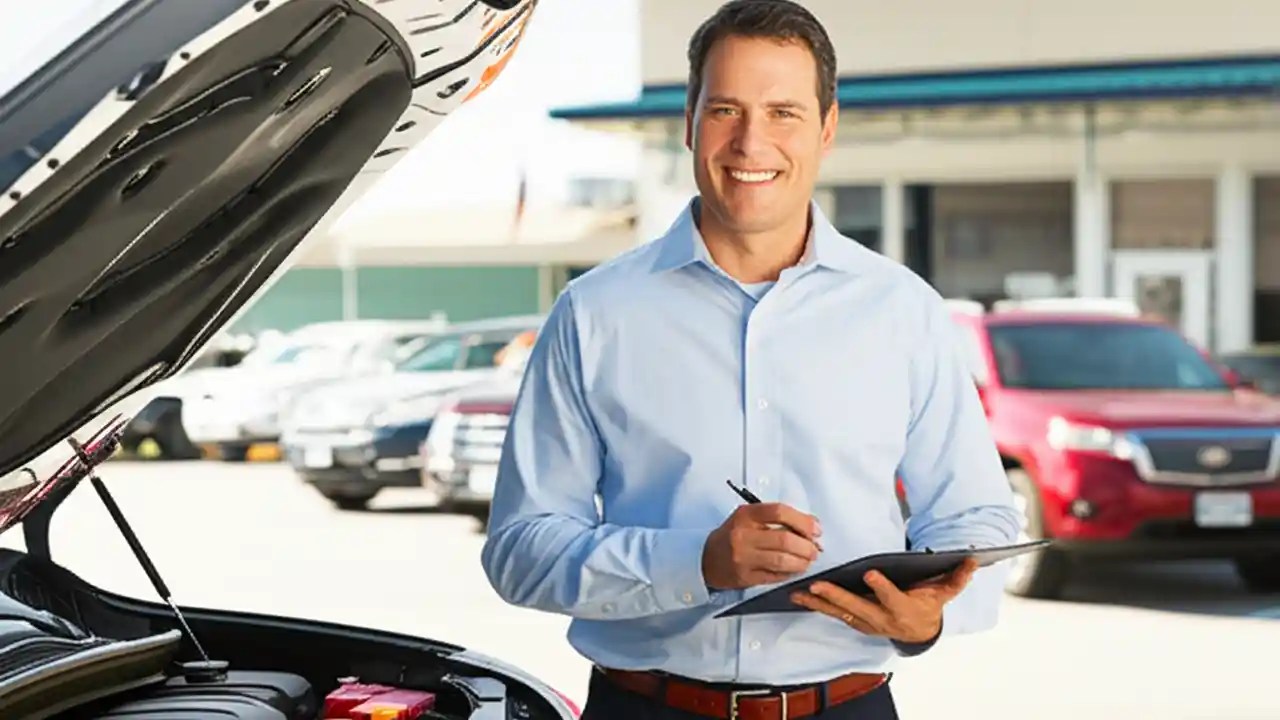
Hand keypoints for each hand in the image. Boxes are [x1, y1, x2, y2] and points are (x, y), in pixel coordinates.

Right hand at [701, 503, 822, 589]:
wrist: (707, 559)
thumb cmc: (733, 536)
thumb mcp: (749, 519)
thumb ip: (776, 520)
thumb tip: (810, 526)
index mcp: (746, 515)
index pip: (779, 512)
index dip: (802, 521)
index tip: (815, 529)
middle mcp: (743, 535)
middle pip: (785, 539)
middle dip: (807, 546)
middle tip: (814, 550)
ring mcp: (743, 557)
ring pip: (782, 560)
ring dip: (801, 562)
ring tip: (807, 561)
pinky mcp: (745, 577)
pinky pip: (775, 576)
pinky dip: (790, 573)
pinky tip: (793, 570)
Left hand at [789, 557, 978, 642]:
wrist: (918, 633)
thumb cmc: (928, 607)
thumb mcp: (944, 594)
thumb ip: (957, 578)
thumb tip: (973, 559)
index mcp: (904, 610)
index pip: (893, 598)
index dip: (882, 587)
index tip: (870, 573)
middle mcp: (882, 619)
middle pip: (857, 608)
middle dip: (837, 597)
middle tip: (818, 584)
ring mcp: (866, 622)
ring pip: (840, 613)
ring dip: (819, 603)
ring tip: (799, 591)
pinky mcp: (855, 622)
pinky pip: (833, 614)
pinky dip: (817, 606)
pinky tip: (800, 596)